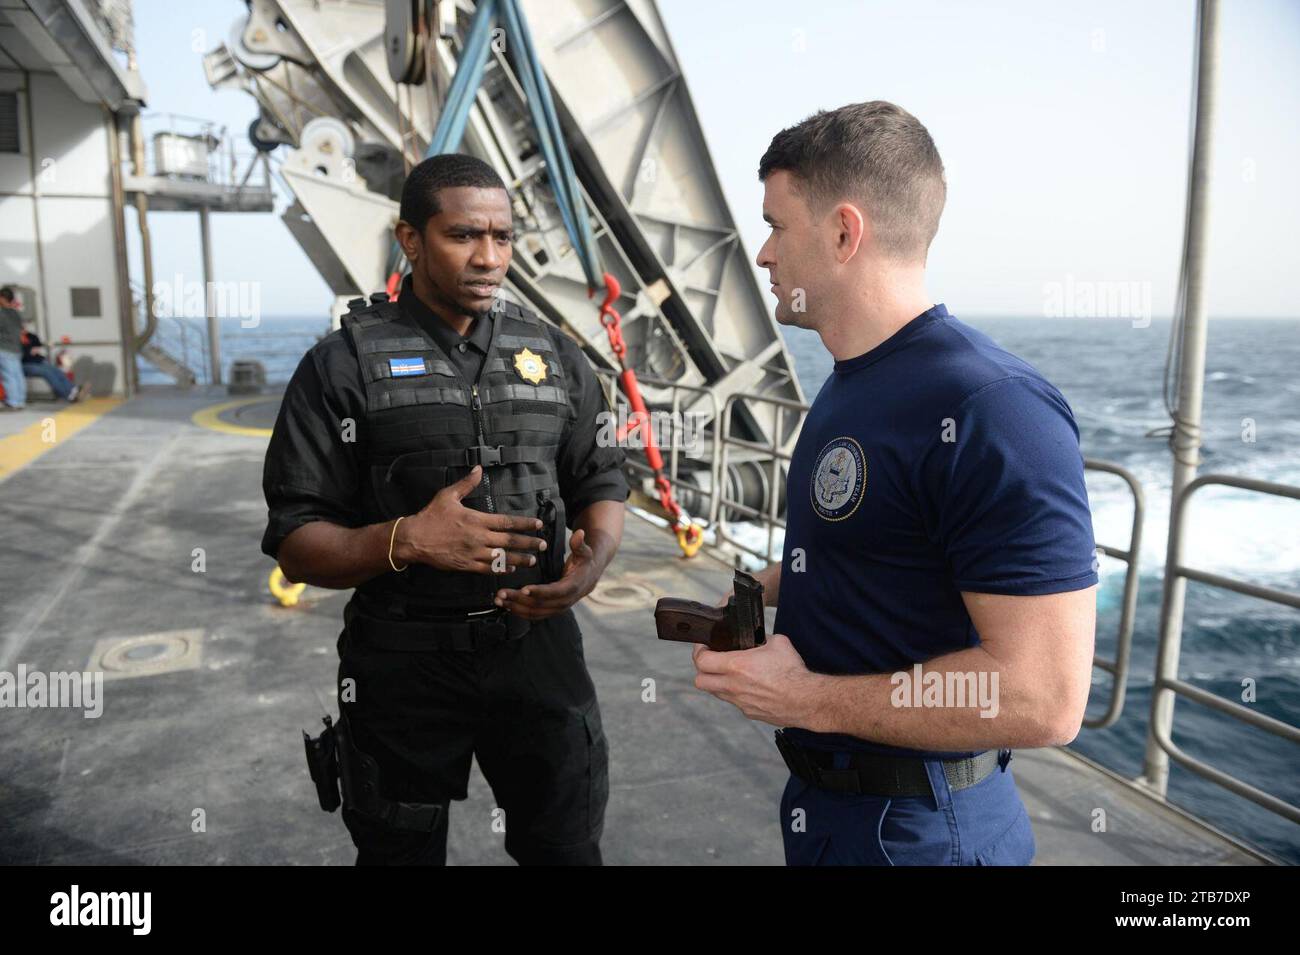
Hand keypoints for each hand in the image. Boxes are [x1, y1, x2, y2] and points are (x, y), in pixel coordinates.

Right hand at [394, 465, 546, 574]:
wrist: (414, 539)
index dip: (525, 524)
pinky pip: (488, 569)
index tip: (538, 524)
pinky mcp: (466, 565)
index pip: (507, 522)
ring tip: (533, 560)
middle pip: (510, 541)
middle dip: (528, 543)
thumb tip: (478, 468)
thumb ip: (466, 484)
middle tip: (543, 545)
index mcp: (477, 520)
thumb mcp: (447, 496)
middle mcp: (478, 537)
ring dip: (519, 559)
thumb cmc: (431, 516)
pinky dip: (501, 569)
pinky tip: (510, 569)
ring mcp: (473, 553)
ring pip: (502, 558)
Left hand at [494, 527, 598, 620]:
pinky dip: (520, 612)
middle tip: (502, 594)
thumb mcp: (584, 551)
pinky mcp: (551, 611)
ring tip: (499, 600)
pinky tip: (506, 606)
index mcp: (573, 587)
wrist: (589, 577)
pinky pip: (535, 615)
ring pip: (535, 612)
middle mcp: (565, 601)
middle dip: (519, 600)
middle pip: (540, 604)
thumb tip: (579, 533)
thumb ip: (579, 544)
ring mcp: (558, 608)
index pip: (555, 592)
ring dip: (516, 607)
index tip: (523, 589)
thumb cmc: (584, 562)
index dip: (539, 591)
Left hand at [691, 633, 824, 728]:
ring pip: (716, 693)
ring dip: (718, 683)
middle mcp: (733, 686)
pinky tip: (750, 687)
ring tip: (731, 674)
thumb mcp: (777, 643)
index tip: (705, 646)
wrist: (807, 700)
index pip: (701, 660)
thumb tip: (757, 640)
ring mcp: (740, 702)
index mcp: (736, 666)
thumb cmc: (793, 672)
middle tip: (712, 662)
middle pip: (700, 681)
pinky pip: (734, 702)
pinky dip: (737, 694)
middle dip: (702, 670)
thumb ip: (760, 639)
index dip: (700, 651)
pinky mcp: (749, 713)